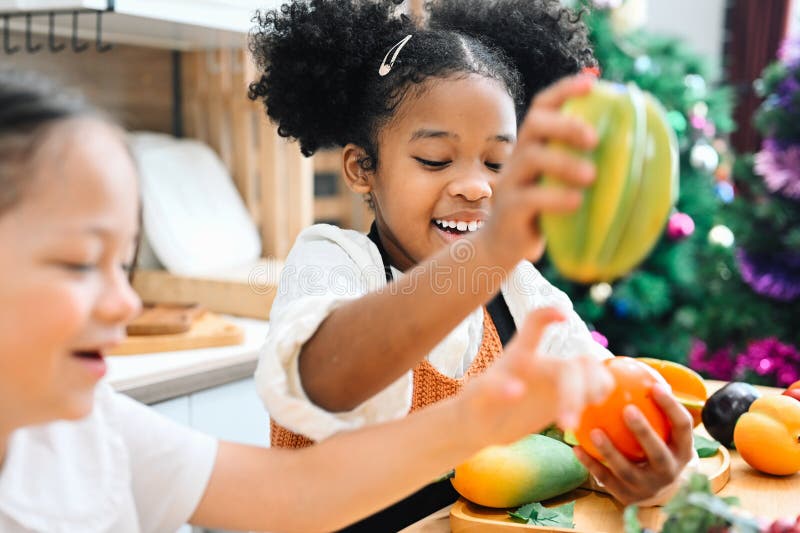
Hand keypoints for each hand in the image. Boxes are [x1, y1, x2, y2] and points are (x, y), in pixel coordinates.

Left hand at [460, 307, 612, 448]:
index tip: (563, 317)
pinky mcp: (565, 397)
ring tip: (571, 423)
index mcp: (520, 356)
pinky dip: (598, 396)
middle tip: (565, 424)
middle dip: (577, 392)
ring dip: (593, 392)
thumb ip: (493, 390)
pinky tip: (579, 418)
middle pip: (575, 364)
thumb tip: (518, 390)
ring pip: (592, 369)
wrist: (479, 425)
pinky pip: (595, 386)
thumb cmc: (475, 405)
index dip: (549, 314)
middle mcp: (542, 364)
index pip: (535, 323)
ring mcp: (556, 380)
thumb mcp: (476, 396)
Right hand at [480, 74, 598, 264]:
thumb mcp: (561, 185)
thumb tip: (645, 157)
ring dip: (564, 162)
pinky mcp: (508, 209)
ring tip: (592, 175)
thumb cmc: (544, 212)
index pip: (542, 107)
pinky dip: (556, 197)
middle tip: (595, 138)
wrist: (503, 246)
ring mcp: (510, 182)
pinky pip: (530, 197)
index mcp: (533, 145)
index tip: (592, 84)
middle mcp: (518, 157)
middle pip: (534, 123)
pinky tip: (577, 202)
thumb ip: (587, 168)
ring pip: (531, 157)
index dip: (564, 91)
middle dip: (565, 124)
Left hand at [573, 384, 694, 504]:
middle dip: (644, 432)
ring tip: (594, 431)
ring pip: (628, 470)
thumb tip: (630, 365)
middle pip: (658, 453)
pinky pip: (605, 479)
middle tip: (627, 409)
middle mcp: (669, 472)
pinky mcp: (627, 497)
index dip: (672, 407)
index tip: (655, 386)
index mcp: (682, 451)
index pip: (683, 427)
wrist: (653, 490)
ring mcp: (648, 488)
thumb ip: (652, 404)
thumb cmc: (655, 446)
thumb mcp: (663, 430)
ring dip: (610, 451)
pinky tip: (575, 447)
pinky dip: (590, 463)